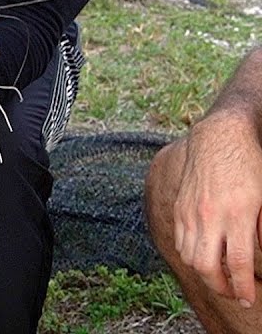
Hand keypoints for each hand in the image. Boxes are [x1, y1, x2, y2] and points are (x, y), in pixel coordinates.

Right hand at [173, 111, 261, 306]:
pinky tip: (205, 255)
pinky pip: (180, 241)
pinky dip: (191, 255)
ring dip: (205, 274)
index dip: (243, 287)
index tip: (249, 298)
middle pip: (207, 267)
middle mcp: (210, 215)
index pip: (237, 263)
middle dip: (221, 288)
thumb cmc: (249, 165)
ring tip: (221, 277)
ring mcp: (191, 211)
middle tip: (235, 294)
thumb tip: (257, 253)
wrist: (219, 136)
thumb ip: (260, 228)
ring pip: (190, 258)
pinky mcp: (180, 207)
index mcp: (237, 214)